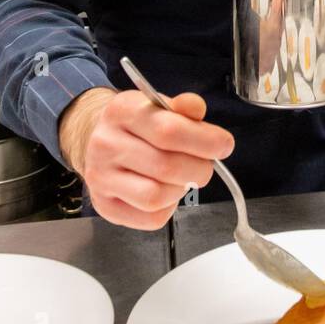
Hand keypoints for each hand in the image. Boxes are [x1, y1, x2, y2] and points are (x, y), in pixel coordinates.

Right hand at [59, 87, 234, 229]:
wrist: (101, 140)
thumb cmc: (139, 125)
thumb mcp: (159, 106)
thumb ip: (183, 107)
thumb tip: (196, 107)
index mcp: (123, 111)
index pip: (169, 131)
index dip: (205, 141)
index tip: (224, 144)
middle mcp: (106, 144)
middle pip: (166, 167)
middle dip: (200, 169)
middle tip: (205, 165)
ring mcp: (101, 178)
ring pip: (156, 196)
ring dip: (181, 189)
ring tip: (182, 178)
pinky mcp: (105, 206)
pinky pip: (150, 218)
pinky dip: (169, 208)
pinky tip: (166, 191)